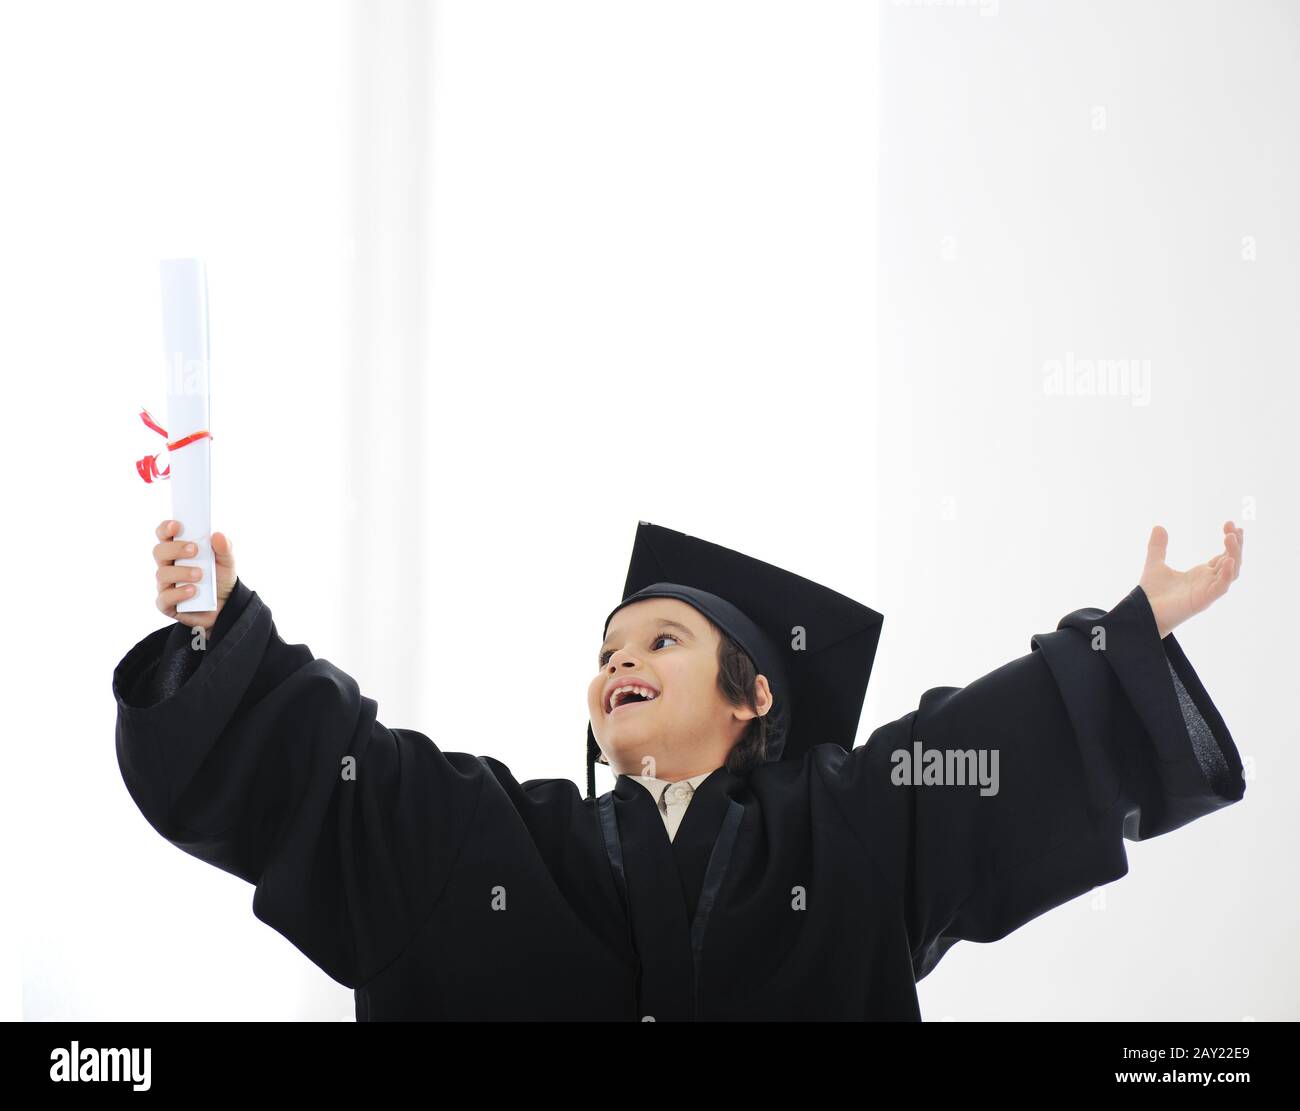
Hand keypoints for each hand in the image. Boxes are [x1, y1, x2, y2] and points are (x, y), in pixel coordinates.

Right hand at [153, 519, 237, 632]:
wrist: (225, 606)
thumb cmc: (220, 578)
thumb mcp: (227, 562)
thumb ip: (224, 548)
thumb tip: (218, 535)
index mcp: (178, 550)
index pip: (164, 535)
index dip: (166, 528)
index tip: (177, 525)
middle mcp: (168, 565)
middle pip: (159, 551)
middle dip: (176, 549)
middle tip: (195, 550)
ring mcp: (165, 584)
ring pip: (162, 574)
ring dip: (181, 572)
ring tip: (200, 575)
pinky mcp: (166, 604)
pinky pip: (165, 598)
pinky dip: (179, 593)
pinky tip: (193, 591)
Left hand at [1139, 521, 1242, 638]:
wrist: (1142, 613)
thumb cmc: (1152, 594)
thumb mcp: (1155, 564)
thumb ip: (1158, 547)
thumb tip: (1158, 526)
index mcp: (1201, 574)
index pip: (1223, 555)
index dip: (1230, 541)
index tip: (1230, 524)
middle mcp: (1208, 582)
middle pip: (1232, 561)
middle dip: (1235, 544)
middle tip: (1232, 527)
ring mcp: (1207, 591)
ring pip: (1232, 572)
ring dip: (1234, 554)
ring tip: (1230, 537)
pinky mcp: (1203, 601)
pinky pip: (1221, 587)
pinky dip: (1227, 575)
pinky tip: (1228, 560)